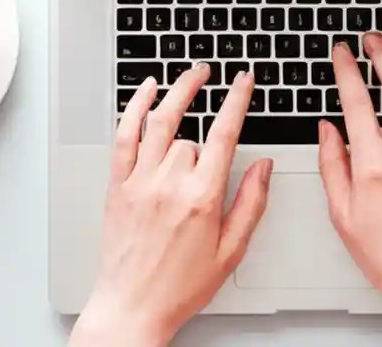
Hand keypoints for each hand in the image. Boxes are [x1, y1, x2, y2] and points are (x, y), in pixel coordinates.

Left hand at [70, 65, 272, 346]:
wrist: (132, 307)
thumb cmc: (179, 287)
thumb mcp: (231, 252)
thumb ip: (251, 204)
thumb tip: (264, 167)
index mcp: (202, 199)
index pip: (224, 134)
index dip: (237, 101)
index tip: (244, 81)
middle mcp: (169, 184)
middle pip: (193, 136)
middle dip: (206, 136)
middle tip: (214, 139)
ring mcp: (140, 182)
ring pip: (161, 124)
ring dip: (178, 94)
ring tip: (194, 75)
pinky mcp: (118, 186)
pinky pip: (124, 136)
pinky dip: (134, 108)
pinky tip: (146, 90)